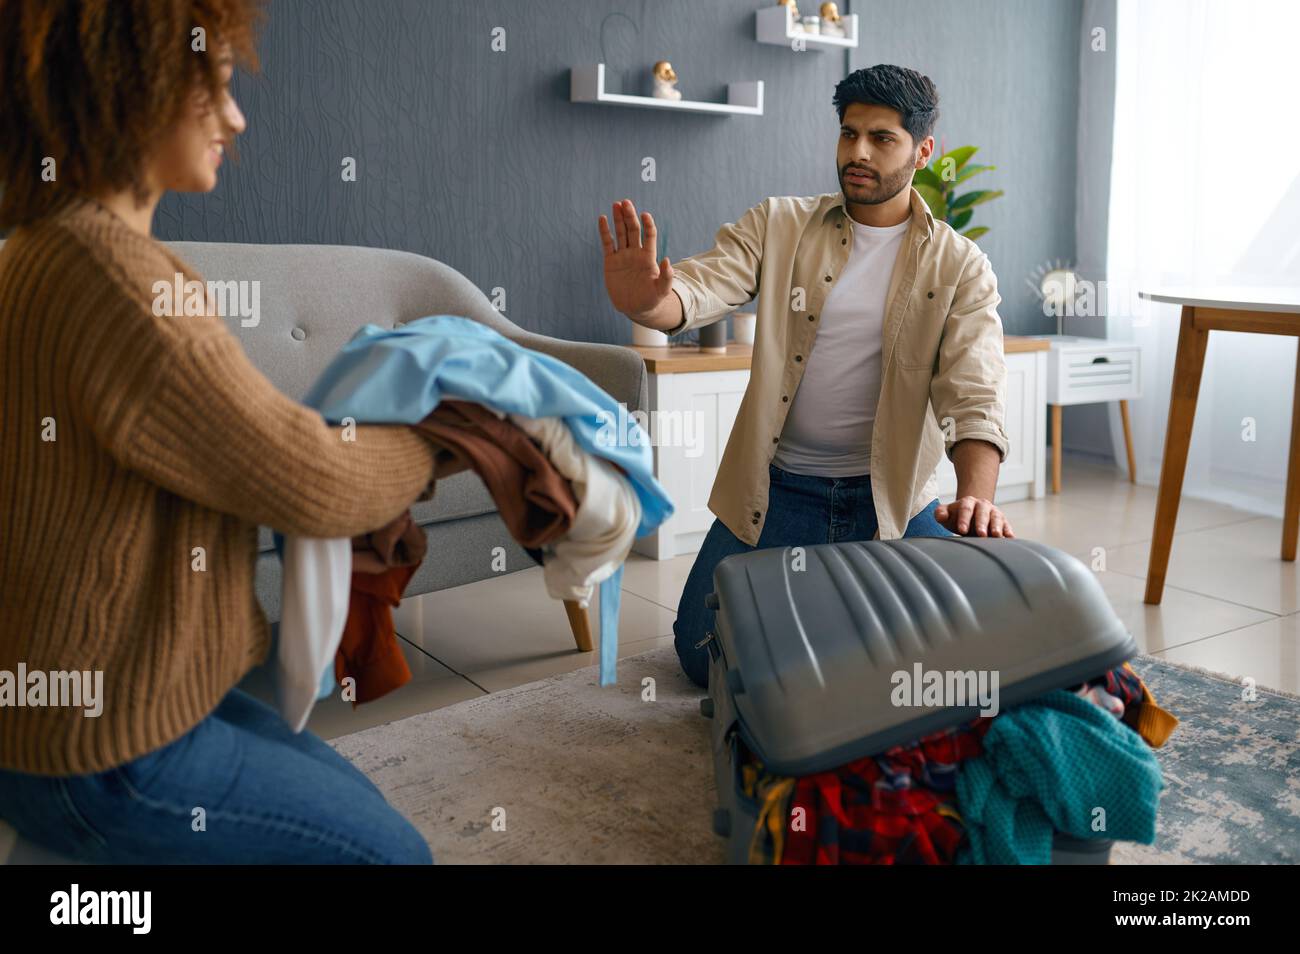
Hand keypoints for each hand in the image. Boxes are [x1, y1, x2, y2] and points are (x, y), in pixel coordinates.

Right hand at [598, 199, 673, 320]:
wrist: (635, 308)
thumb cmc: (651, 300)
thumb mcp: (661, 291)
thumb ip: (666, 278)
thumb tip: (668, 261)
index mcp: (648, 256)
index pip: (649, 235)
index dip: (648, 225)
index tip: (645, 215)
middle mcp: (635, 253)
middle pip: (633, 230)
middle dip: (630, 216)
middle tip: (626, 202)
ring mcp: (623, 256)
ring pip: (620, 233)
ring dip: (618, 219)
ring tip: (616, 204)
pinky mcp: (611, 261)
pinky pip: (607, 243)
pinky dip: (604, 231)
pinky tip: (602, 219)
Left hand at [934, 496, 1014, 536]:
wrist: (971, 515)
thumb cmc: (956, 517)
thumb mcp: (947, 515)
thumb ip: (940, 513)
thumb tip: (941, 516)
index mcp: (967, 502)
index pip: (965, 509)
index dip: (964, 519)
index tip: (962, 530)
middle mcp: (982, 505)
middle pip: (982, 513)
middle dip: (982, 524)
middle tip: (981, 534)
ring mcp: (994, 513)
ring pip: (997, 518)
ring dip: (997, 526)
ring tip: (996, 536)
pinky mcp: (1003, 521)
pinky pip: (1007, 526)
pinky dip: (1008, 531)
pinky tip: (1010, 538)